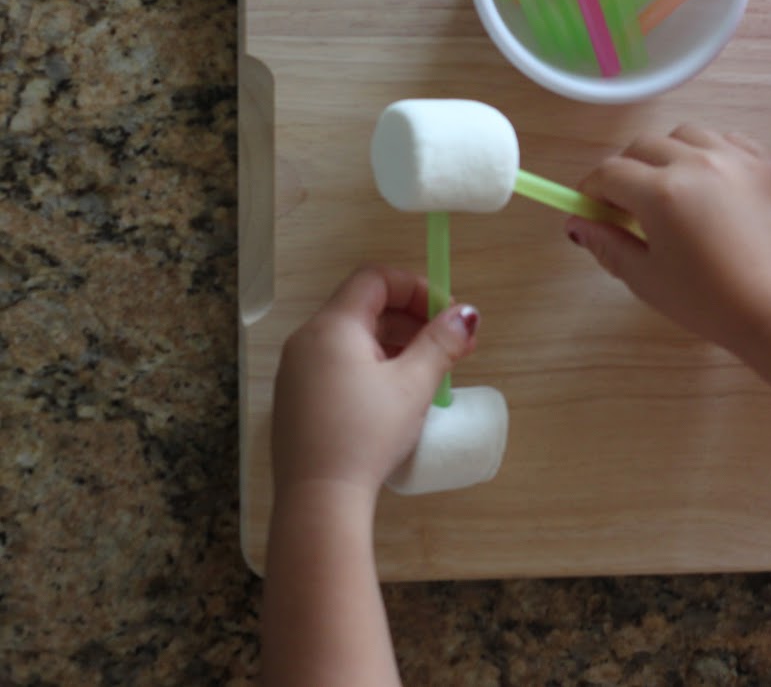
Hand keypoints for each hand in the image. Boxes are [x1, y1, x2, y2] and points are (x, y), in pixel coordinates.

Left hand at [271, 265, 478, 501]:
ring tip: (427, 372)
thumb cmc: (367, 434)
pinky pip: (337, 364)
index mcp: (333, 327)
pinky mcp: (296, 400)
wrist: (319, 498)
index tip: (447, 314)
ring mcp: (296, 371)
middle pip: (364, 306)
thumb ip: (442, 342)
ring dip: (394, 342)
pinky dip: (370, 365)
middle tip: (449, 344)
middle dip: (411, 318)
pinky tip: (394, 395)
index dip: (416, 287)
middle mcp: (307, 340)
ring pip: (351, 337)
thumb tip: (466, 315)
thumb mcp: (414, 385)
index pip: (375, 279)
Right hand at [567, 126, 770, 346]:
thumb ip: (609, 245)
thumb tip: (579, 224)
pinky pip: (729, 140)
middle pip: (644, 146)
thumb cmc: (711, 302)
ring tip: (673, 190)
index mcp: (661, 192)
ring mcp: (736, 158)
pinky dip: (711, 152)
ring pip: (687, 135)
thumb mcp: (648, 279)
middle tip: (629, 205)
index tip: (593, 209)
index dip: (592, 191)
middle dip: (627, 170)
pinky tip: (712, 183)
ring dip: (669, 155)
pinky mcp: (768, 164)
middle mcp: (697, 163)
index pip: (609, 173)